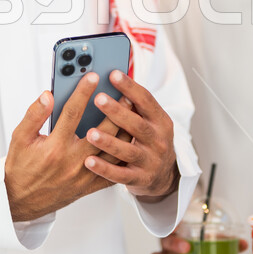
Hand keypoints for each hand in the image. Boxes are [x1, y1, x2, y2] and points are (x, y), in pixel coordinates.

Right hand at [5, 72, 122, 221]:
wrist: (20, 201)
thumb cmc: (20, 167)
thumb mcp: (19, 138)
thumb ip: (34, 115)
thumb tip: (47, 95)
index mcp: (54, 147)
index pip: (72, 112)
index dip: (83, 92)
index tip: (93, 76)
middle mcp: (71, 161)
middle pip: (101, 131)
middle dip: (115, 110)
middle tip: (125, 93)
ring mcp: (83, 175)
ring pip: (112, 152)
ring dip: (124, 132)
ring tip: (133, 115)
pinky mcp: (89, 186)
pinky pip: (112, 172)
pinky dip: (123, 157)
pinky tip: (129, 143)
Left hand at [84, 70, 178, 198]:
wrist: (163, 176)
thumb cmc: (147, 140)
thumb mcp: (149, 121)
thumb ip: (133, 106)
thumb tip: (109, 79)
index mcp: (160, 121)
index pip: (146, 101)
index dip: (130, 87)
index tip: (113, 74)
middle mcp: (158, 141)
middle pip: (137, 125)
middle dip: (117, 112)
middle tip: (98, 99)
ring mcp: (150, 161)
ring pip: (128, 151)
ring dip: (109, 142)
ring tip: (90, 133)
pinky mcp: (140, 179)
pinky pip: (120, 175)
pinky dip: (105, 168)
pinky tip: (89, 161)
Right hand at [149, 233, 249, 253]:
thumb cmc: (197, 247)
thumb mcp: (210, 242)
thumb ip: (225, 241)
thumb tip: (242, 244)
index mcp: (178, 233)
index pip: (171, 224)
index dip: (171, 223)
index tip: (178, 224)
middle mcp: (168, 245)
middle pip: (164, 241)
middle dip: (174, 243)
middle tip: (187, 248)